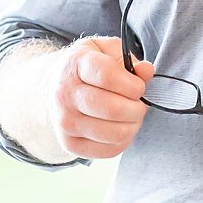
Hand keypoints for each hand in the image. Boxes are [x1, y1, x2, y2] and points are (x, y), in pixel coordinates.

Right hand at [46, 36, 154, 160]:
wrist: (55, 86)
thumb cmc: (88, 68)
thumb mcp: (107, 51)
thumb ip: (129, 59)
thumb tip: (146, 71)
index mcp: (76, 64)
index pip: (108, 76)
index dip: (132, 84)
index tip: (138, 86)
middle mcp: (65, 94)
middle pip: (113, 109)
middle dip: (137, 108)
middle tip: (138, 103)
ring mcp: (65, 122)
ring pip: (114, 133)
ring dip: (133, 125)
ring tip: (131, 116)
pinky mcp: (70, 144)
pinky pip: (109, 150)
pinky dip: (124, 141)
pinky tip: (121, 127)